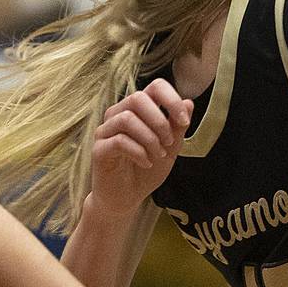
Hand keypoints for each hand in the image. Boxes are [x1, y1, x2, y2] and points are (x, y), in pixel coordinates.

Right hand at [90, 79, 193, 216]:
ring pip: (127, 118)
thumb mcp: (169, 149)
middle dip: (159, 121)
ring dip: (150, 138)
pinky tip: (146, 163)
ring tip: (158, 155)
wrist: (126, 199)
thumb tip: (189, 102)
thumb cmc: (145, 172)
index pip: (154, 87)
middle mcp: (118, 115)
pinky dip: (138, 152)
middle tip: (169, 143)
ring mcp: (105, 131)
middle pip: (138, 98)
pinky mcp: (98, 149)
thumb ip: (177, 127)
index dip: (172, 99)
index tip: (184, 121)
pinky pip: (119, 141)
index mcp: (137, 110)